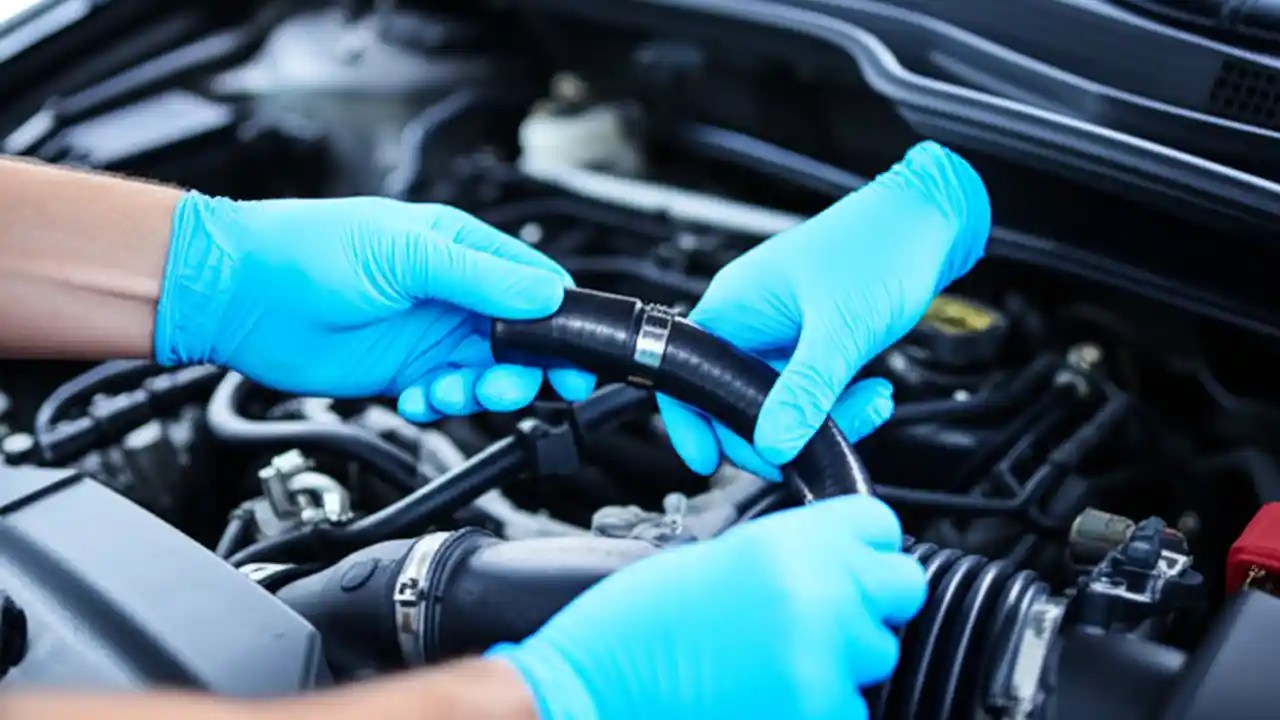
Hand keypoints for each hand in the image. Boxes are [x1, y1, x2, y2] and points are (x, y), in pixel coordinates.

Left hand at [155, 194, 578, 418]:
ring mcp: (430, 332)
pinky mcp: (406, 369)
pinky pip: (448, 395)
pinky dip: (444, 404)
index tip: (576, 355)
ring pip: (487, 372)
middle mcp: (453, 291)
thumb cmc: (307, 250)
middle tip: (509, 383)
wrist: (238, 296)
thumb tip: (544, 294)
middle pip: (520, 338)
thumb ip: (480, 277)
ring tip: (450, 391)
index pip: (535, 285)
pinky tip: (420, 397)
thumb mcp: (406, 254)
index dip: (561, 322)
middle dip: (527, 367)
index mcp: (461, 249)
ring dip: (481, 390)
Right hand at [489, 495, 926, 719]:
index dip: (864, 543)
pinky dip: (818, 706)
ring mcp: (822, 665)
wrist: (594, 694)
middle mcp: (818, 598)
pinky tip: (765, 695)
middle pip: (901, 587)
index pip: (881, 525)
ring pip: (877, 656)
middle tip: (819, 616)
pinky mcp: (817, 717)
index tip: (849, 559)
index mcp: (790, 545)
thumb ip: (791, 553)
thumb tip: (839, 563)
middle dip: (870, 601)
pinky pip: (850, 709)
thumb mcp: (717, 557)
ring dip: (841, 660)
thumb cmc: (636, 626)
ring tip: (772, 661)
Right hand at [659, 140, 990, 477]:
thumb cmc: (881, 245)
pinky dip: (839, 403)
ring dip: (822, 417)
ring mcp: (780, 330)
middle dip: (777, 430)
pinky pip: (809, 389)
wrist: (931, 218)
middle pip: (736, 401)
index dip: (692, 422)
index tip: (708, 460)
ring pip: (780, 403)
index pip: (687, 375)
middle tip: (810, 443)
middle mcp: (749, 319)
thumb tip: (773, 444)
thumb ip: (805, 391)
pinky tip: (872, 393)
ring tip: (866, 405)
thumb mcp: (840, 330)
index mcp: (735, 305)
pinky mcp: (811, 338)